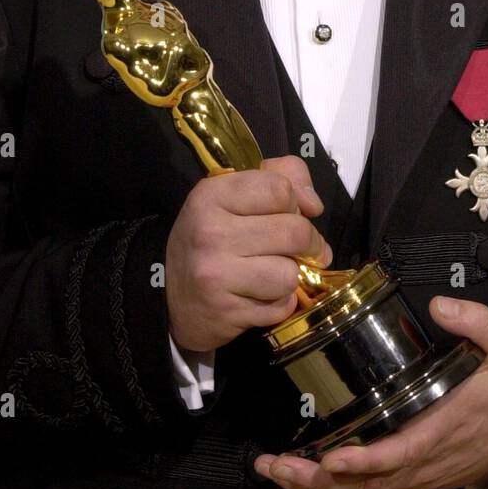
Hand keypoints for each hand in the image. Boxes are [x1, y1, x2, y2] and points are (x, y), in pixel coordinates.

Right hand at [164, 155, 332, 351]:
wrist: (173, 298)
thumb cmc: (213, 238)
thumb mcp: (234, 195)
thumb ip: (281, 177)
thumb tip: (313, 204)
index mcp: (211, 194)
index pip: (280, 189)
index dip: (296, 202)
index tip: (292, 214)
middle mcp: (210, 232)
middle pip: (295, 232)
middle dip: (309, 243)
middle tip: (303, 249)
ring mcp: (216, 274)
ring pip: (290, 274)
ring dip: (290, 277)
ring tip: (274, 274)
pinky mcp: (226, 311)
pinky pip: (280, 306)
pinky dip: (279, 304)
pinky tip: (261, 296)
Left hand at [253, 297, 487, 488]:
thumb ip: (478, 321)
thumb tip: (440, 306)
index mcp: (444, 426)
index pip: (401, 452)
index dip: (365, 461)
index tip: (331, 457)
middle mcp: (425, 460)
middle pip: (366, 483)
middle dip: (319, 480)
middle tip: (278, 466)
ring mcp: (416, 474)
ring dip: (316, 488)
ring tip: (276, 470)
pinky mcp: (411, 478)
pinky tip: (303, 477)